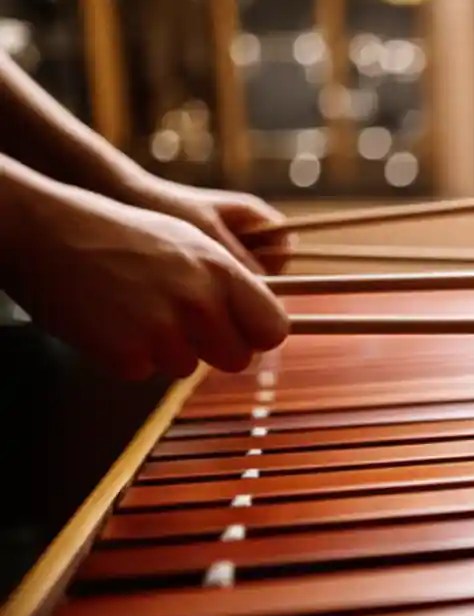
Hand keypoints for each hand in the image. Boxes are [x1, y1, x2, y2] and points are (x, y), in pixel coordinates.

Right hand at [2, 179, 287, 379]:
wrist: (47, 231)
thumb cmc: (122, 235)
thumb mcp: (190, 244)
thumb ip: (230, 283)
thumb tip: (266, 324)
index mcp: (222, 272)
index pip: (273, 330)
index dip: (257, 336)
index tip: (243, 333)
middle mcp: (201, 303)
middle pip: (238, 359)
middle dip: (214, 349)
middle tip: (179, 322)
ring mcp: (164, 331)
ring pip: (188, 367)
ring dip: (165, 349)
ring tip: (133, 308)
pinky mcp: (127, 356)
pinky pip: (145, 372)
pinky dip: (128, 355)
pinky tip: (108, 320)